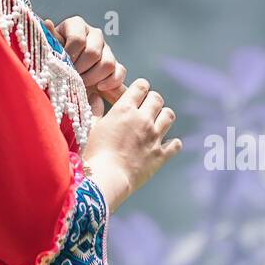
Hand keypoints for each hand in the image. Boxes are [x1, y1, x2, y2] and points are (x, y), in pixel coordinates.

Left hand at [44, 16, 126, 114]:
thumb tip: (47, 23)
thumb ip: (51, 38)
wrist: (65, 71)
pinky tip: (99, 87)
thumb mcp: (51, 48)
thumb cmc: (55, 57)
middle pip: (93, 53)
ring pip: (107, 63)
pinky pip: (120, 71)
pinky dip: (111, 82)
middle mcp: (94, 33)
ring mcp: (107, 48)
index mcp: (76, 25)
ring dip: (93, 78)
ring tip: (81, 84)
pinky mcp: (116, 63)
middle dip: (80, 70)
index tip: (62, 67)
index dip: (70, 58)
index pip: (77, 40)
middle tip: (71, 79)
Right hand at [83, 77, 180, 209]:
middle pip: (157, 98)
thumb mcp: (89, 127)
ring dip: (163, 117)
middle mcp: (143, 119)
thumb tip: (95, 96)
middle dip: (152, 100)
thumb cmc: (94, 153)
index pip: (141, 86)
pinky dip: (172, 143)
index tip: (137, 94)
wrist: (106, 178)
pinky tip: (165, 145)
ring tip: (155, 123)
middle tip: (145, 108)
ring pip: (169, 116)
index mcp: (125, 109)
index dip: (140, 88)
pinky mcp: (160, 155)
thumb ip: (94, 109)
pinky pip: (175, 144)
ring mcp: (154, 137)